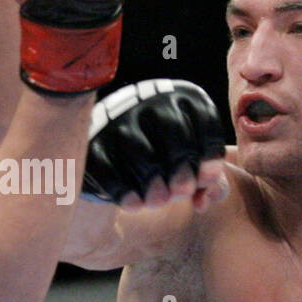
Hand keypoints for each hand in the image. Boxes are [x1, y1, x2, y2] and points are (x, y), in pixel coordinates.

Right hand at [82, 80, 228, 211]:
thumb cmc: (164, 153)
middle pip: (174, 132)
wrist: (114, 142)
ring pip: (140, 149)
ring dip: (153, 181)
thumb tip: (203, 200)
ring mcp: (118, 117)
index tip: (206, 180)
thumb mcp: (189, 158)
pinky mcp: (93, 140)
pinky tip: (135, 205)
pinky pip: (108, 167)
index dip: (209, 154)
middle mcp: (150, 99)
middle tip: (182, 193)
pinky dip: (124, 190)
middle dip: (181, 168)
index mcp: (181, 97)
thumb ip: (204, 179)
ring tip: (158, 202)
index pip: (205, 119)